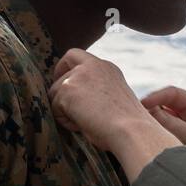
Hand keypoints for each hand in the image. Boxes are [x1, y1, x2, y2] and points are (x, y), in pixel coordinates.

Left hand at [48, 52, 180, 184]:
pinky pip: (55, 107)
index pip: (76, 55)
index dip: (65, 66)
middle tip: (61, 104)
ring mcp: (78, 75)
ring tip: (84, 123)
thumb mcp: (113, 99)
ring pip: (55, 92)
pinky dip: (65, 120)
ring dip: (64, 109)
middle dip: (58, 86)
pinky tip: (82, 126)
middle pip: (62, 69)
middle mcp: (92, 66)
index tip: (65, 80)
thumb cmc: (127, 125)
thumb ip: (95, 91)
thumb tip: (77, 101)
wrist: (131, 129)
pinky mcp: (67, 88)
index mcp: (106, 68)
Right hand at [143, 86, 185, 185]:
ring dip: (151, 125)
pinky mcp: (180, 141)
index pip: (171, 93)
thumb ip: (172, 125)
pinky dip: (155, 137)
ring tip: (139, 134)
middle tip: (134, 122)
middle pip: (163, 105)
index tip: (139, 106)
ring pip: (161, 121)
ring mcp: (184, 127)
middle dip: (149, 111)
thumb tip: (147, 112)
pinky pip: (163, 134)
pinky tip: (147, 144)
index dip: (154, 97)